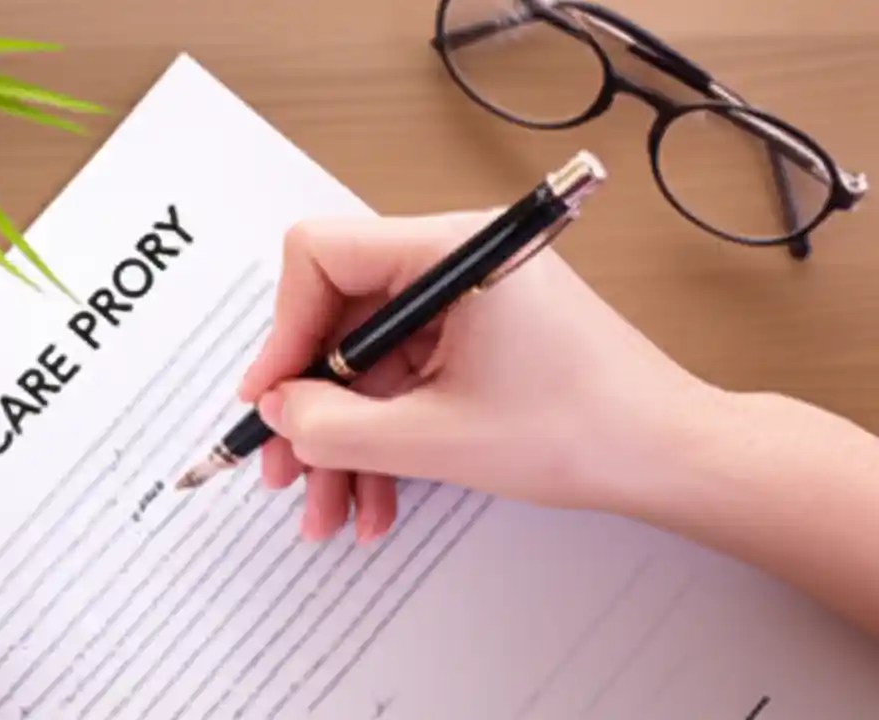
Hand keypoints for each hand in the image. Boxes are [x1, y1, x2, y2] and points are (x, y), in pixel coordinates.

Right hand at [239, 211, 709, 541]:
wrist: (669, 457)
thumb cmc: (585, 430)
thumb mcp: (436, 438)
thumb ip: (336, 427)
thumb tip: (277, 411)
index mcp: (449, 249)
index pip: (321, 256)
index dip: (282, 330)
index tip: (270, 398)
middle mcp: (453, 260)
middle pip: (338, 318)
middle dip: (311, 406)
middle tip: (287, 468)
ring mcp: (465, 301)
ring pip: (367, 364)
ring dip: (345, 439)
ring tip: (332, 507)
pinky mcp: (474, 338)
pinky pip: (403, 381)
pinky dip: (384, 437)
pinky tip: (376, 498)